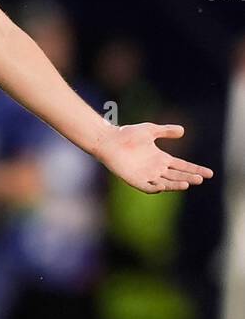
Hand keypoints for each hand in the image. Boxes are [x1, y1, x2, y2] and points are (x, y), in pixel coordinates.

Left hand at [96, 123, 212, 193]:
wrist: (109, 140)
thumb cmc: (128, 134)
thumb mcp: (151, 130)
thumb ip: (166, 131)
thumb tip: (183, 131)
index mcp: (161, 158)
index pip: (183, 166)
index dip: (195, 169)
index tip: (209, 173)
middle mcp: (156, 169)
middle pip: (177, 175)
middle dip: (189, 178)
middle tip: (200, 179)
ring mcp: (146, 175)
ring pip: (165, 182)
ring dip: (176, 184)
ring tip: (187, 184)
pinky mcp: (134, 180)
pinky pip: (147, 187)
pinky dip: (155, 188)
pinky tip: (163, 186)